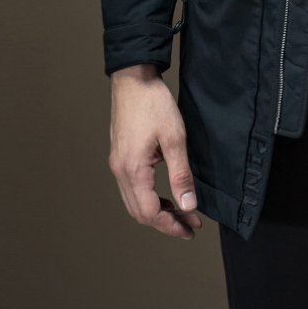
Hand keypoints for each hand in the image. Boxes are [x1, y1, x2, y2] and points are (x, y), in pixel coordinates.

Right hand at [108, 66, 202, 238]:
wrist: (134, 79)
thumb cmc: (154, 104)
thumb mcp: (175, 138)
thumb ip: (181, 175)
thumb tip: (188, 205)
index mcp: (132, 169)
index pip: (149, 213)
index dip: (170, 226)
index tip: (190, 229)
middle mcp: (120, 171)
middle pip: (140, 212)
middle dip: (166, 223)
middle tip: (190, 225)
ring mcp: (117, 164)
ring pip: (134, 202)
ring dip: (158, 211)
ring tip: (181, 213)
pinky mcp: (120, 157)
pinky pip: (132, 188)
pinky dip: (149, 198)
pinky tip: (166, 194)